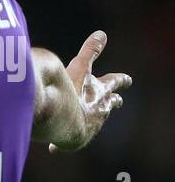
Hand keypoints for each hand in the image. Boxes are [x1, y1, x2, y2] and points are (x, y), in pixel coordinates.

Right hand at [51, 30, 130, 152]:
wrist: (64, 120)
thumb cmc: (72, 93)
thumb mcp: (80, 68)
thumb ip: (91, 51)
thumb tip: (102, 33)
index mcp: (100, 92)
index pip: (114, 82)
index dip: (121, 80)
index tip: (128, 80)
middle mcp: (98, 109)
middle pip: (109, 103)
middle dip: (112, 101)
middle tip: (118, 100)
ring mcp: (88, 126)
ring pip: (93, 123)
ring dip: (90, 122)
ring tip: (85, 125)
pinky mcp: (73, 141)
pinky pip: (67, 141)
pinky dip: (61, 142)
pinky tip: (53, 148)